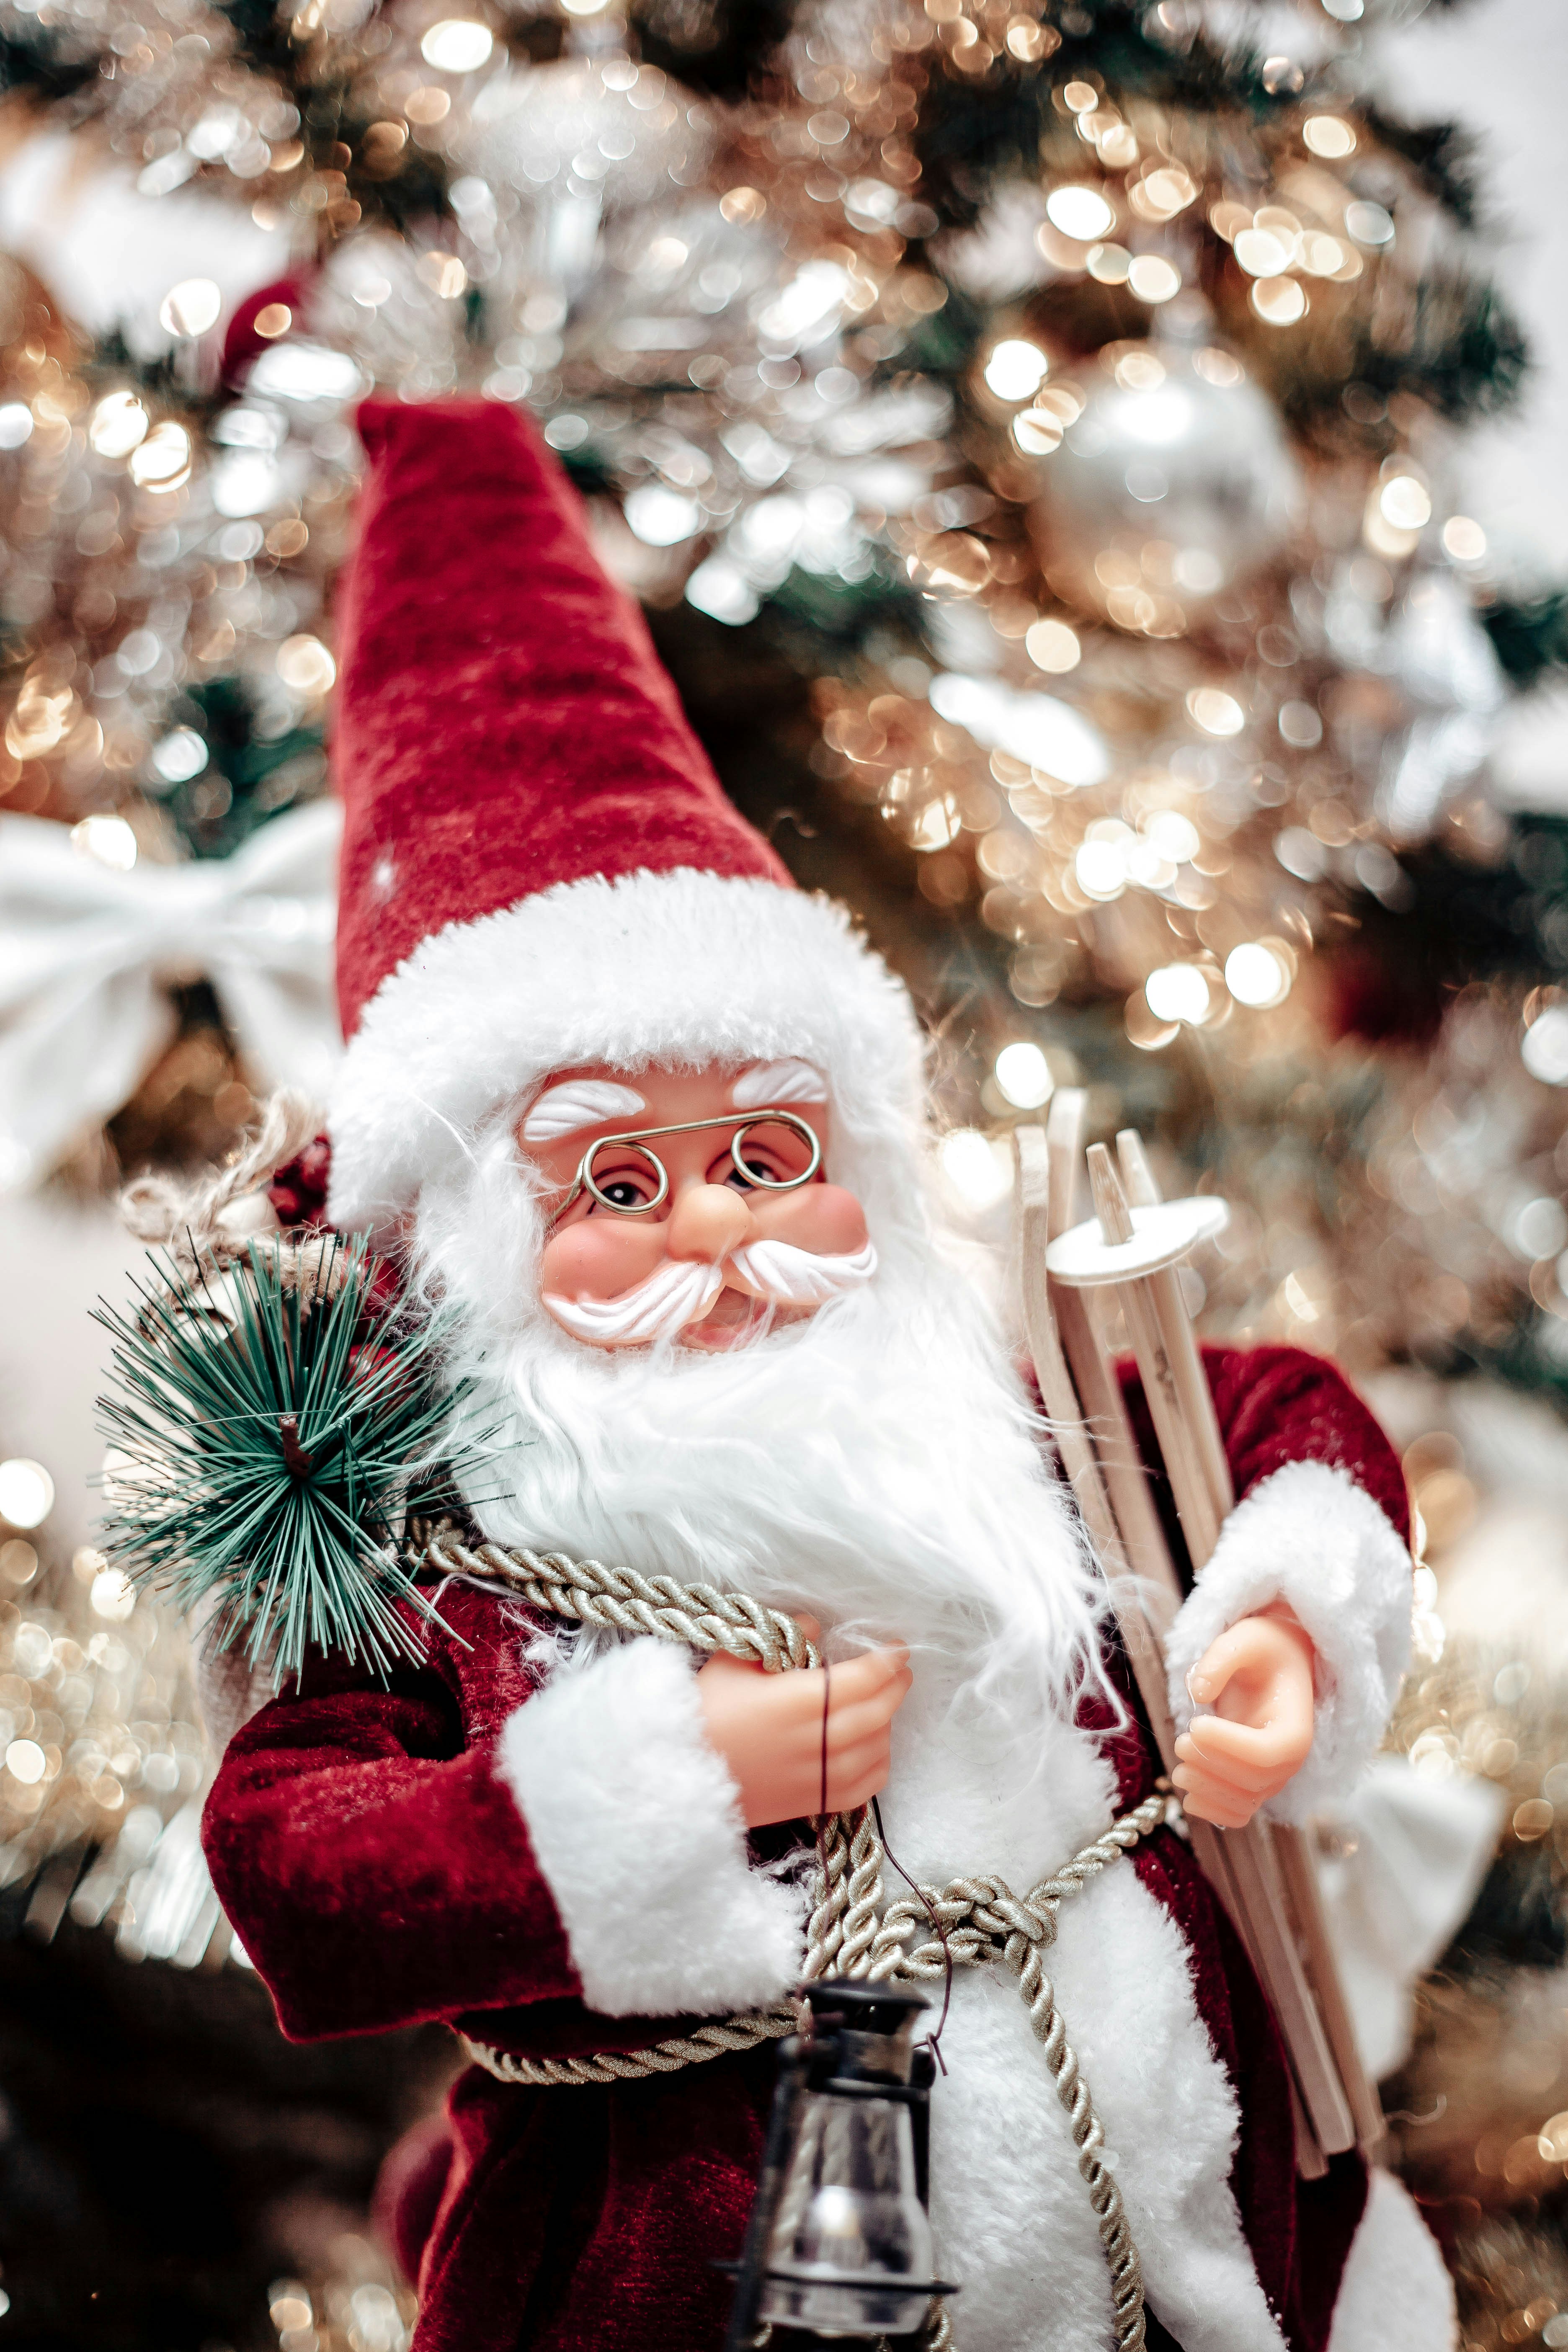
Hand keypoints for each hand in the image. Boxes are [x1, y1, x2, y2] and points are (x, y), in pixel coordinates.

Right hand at [696, 1617, 911, 1828]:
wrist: (678, 1775)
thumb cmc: (705, 1711)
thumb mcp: (735, 1658)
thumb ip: (782, 1635)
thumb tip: (816, 1628)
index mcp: (803, 1700)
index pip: (867, 1677)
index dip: (889, 1659)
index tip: (898, 1647)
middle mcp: (821, 1740)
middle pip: (880, 1710)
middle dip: (896, 1686)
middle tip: (899, 1670)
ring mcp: (822, 1776)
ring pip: (879, 1746)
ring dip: (887, 1721)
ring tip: (880, 1704)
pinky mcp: (817, 1801)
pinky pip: (869, 1784)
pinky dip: (880, 1761)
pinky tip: (873, 1745)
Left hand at [1172, 1610, 1315, 1829]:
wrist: (1277, 1665)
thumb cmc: (1264, 1651)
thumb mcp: (1245, 1638)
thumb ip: (1221, 1657)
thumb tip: (1199, 1690)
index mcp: (1295, 1728)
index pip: (1266, 1753)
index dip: (1227, 1745)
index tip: (1196, 1724)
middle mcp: (1290, 1761)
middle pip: (1252, 1782)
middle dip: (1210, 1766)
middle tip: (1180, 1742)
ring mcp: (1273, 1776)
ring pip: (1243, 1802)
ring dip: (1207, 1791)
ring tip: (1179, 1768)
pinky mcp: (1255, 1784)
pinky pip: (1239, 1813)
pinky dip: (1214, 1812)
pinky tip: (1189, 1797)